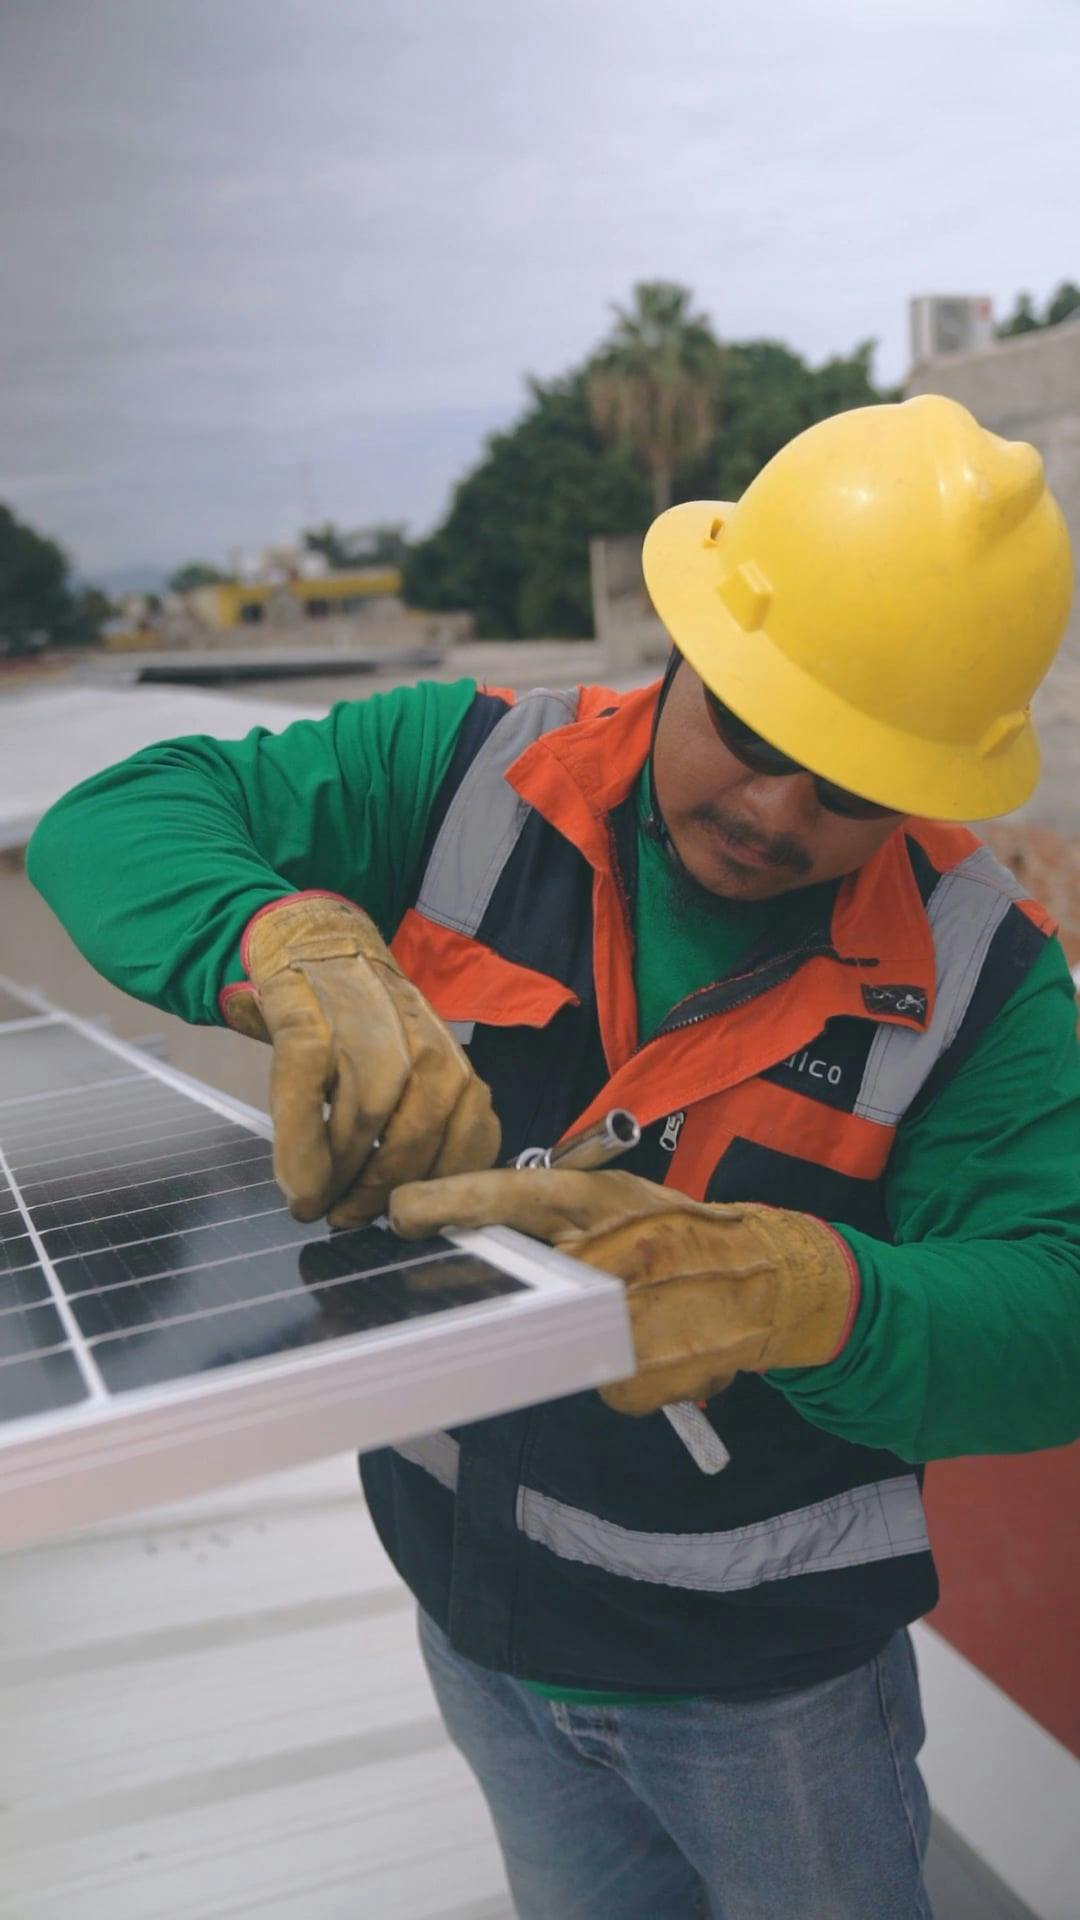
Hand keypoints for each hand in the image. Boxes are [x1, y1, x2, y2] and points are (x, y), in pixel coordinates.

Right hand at [223, 896, 500, 1224]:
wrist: (313, 944)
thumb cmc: (363, 1027)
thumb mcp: (413, 1068)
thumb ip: (427, 1123)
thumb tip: (422, 1207)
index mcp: (451, 1062)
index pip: (469, 1139)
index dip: (438, 1189)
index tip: (408, 1222)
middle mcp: (419, 1044)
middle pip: (414, 1138)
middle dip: (379, 1192)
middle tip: (348, 1219)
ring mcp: (363, 1030)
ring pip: (363, 1120)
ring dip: (339, 1178)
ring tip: (318, 1204)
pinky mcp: (307, 1022)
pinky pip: (306, 1096)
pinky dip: (299, 1150)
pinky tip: (295, 1184)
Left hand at [390, 1168, 855, 1414]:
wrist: (770, 1276)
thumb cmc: (685, 1231)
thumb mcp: (623, 1199)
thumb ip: (556, 1213)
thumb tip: (469, 1229)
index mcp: (599, 1204)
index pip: (504, 1197)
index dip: (445, 1203)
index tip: (398, 1215)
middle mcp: (609, 1255)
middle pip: (522, 1288)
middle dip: (522, 1299)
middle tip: (564, 1292)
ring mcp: (626, 1319)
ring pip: (559, 1344)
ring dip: (584, 1338)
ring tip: (636, 1311)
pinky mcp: (640, 1374)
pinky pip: (602, 1383)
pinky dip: (620, 1370)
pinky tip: (656, 1341)